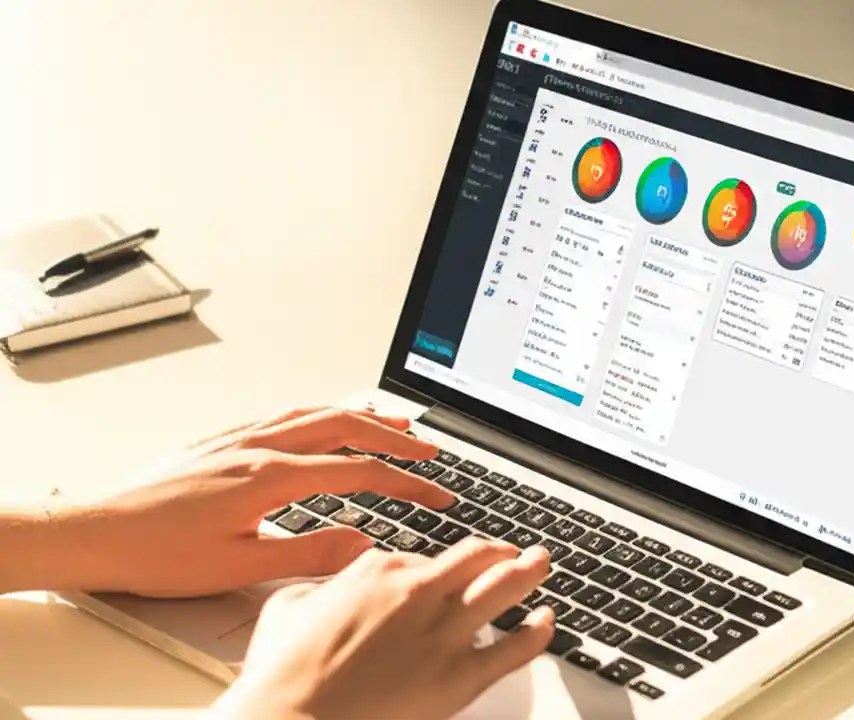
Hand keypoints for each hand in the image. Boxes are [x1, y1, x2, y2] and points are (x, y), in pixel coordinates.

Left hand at [24, 407, 453, 596]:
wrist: (94, 531)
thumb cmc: (155, 552)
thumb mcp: (238, 566)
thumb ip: (308, 553)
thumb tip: (362, 542)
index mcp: (269, 475)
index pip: (358, 469)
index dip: (406, 481)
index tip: (436, 491)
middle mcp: (258, 446)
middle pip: (345, 426)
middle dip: (396, 436)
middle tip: (431, 449)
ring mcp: (238, 438)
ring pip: (315, 413)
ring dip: (362, 416)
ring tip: (395, 422)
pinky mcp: (221, 441)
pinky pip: (286, 414)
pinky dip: (321, 414)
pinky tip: (325, 420)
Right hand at [213, 538, 554, 719]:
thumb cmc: (281, 672)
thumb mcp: (289, 604)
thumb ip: (324, 584)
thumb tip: (333, 585)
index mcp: (379, 569)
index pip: (426, 557)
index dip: (440, 565)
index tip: (451, 568)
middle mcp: (419, 591)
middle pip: (478, 558)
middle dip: (501, 551)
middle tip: (517, 551)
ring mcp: (443, 633)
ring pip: (504, 588)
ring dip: (529, 572)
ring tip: (542, 564)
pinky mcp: (459, 677)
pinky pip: (514, 649)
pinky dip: (536, 633)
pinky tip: (546, 623)